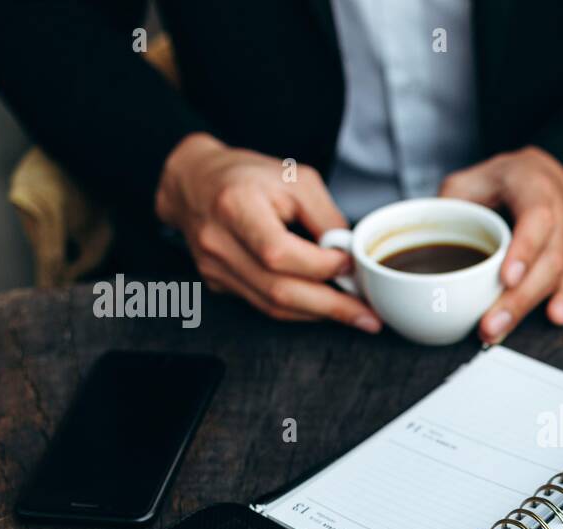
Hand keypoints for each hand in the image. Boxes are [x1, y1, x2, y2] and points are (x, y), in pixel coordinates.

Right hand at [155, 133, 379, 331]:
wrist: (194, 181)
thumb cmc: (247, 176)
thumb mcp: (296, 179)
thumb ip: (325, 217)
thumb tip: (351, 256)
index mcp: (235, 207)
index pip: (280, 253)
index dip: (320, 265)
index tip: (350, 265)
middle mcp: (218, 242)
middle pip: (278, 290)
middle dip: (331, 307)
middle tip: (368, 316)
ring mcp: (214, 267)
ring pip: (273, 306)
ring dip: (319, 314)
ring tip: (354, 314)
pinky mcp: (218, 282)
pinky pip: (264, 305)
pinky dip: (299, 309)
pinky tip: (324, 306)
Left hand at [439, 146, 562, 341]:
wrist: (539, 177)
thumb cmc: (502, 181)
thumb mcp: (470, 180)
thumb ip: (451, 204)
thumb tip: (427, 235)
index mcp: (533, 186)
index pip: (537, 218)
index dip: (525, 249)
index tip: (506, 278)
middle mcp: (559, 212)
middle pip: (548, 258)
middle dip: (518, 297)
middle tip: (490, 323)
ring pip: (559, 275)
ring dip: (528, 307)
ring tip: (499, 330)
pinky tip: (555, 317)